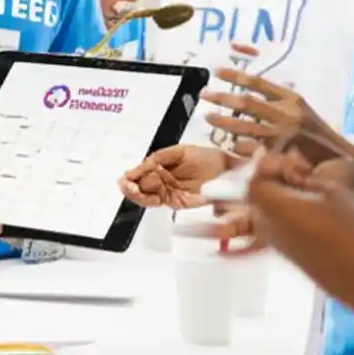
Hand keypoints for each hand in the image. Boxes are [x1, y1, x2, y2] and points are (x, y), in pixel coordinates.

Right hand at [119, 144, 235, 208]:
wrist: (227, 168)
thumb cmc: (206, 157)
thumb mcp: (180, 151)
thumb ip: (161, 156)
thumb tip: (143, 164)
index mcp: (161, 166)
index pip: (140, 173)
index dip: (132, 176)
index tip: (126, 178)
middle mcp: (162, 180)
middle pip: (139, 187)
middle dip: (131, 187)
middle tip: (127, 185)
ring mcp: (169, 192)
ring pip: (146, 197)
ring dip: (138, 195)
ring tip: (135, 190)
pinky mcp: (178, 202)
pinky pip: (160, 202)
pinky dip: (152, 201)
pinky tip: (152, 197)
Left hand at [203, 46, 353, 164]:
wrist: (340, 160)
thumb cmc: (316, 135)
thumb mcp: (301, 111)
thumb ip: (278, 104)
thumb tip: (247, 94)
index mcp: (292, 98)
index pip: (259, 83)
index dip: (236, 76)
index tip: (217, 71)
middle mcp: (286, 113)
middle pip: (247, 103)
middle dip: (223, 97)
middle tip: (204, 94)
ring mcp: (282, 135)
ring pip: (246, 126)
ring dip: (224, 121)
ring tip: (207, 117)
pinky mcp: (280, 155)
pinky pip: (252, 149)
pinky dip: (239, 146)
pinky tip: (228, 144)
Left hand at [243, 146, 353, 298]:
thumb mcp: (332, 190)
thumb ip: (303, 176)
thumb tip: (288, 166)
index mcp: (272, 208)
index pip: (255, 181)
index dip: (272, 166)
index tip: (298, 162)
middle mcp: (268, 230)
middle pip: (259, 199)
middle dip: (277, 182)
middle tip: (307, 175)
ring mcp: (281, 249)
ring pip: (271, 216)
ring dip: (286, 200)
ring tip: (318, 193)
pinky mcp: (296, 261)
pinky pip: (284, 231)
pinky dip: (295, 218)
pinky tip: (322, 215)